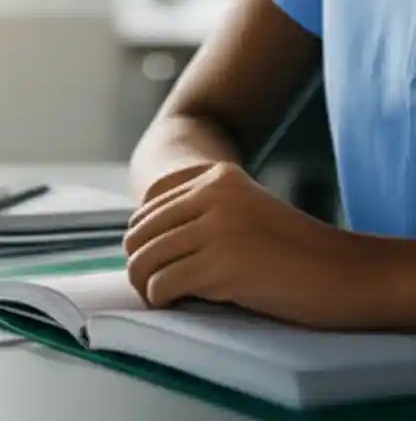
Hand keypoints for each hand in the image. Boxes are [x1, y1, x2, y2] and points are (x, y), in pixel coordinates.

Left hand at [123, 162, 380, 328]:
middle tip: (152, 287)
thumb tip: (137, 241)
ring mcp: (217, 228)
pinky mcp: (221, 264)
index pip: (148, 207)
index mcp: (217, 177)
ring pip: (146, 259)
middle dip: (139, 264)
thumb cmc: (293, 253)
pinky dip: (161, 299)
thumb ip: (201, 214)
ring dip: (146, 285)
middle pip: (140, 233)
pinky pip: (163, 284)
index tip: (154, 262)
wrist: (347, 274)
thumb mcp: (244, 213)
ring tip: (160, 298)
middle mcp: (213, 195)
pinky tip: (174, 305)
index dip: (141, 239)